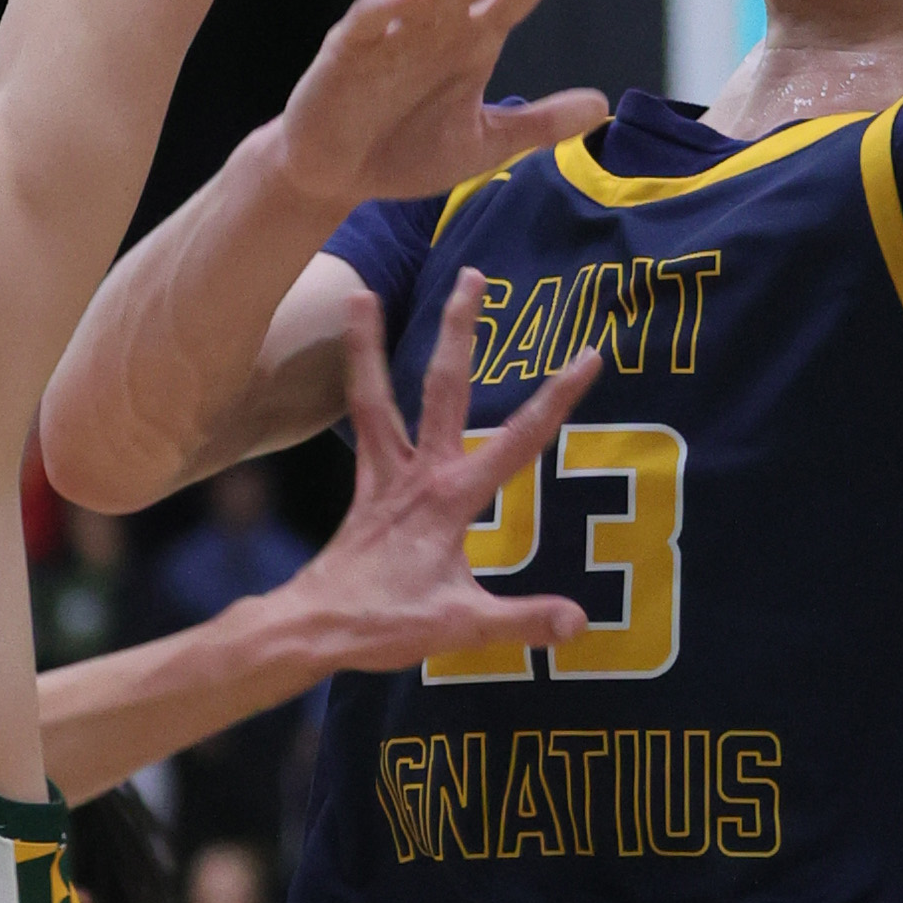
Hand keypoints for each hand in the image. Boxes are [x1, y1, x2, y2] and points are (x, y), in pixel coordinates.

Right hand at [273, 0, 605, 217]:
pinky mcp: (348, 52)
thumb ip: (539, 124)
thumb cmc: (407, 152)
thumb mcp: (484, 143)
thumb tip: (603, 104)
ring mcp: (392, 35)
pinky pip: (371, 20)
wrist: (338, 179)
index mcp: (471, 42)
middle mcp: (435, 28)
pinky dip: (393, 7)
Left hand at [284, 270, 592, 672]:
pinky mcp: (364, 488)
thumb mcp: (461, 627)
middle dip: (461, 330)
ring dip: (368, 344)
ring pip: (376, 395)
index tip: (588, 355)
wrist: (314, 626)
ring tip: (360, 292)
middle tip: (472, 275)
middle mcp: (418, 474)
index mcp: (451, 499)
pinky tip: (357, 368)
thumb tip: (578, 622)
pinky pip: (360, 426)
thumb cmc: (385, 625)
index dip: (557, 398)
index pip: (519, 439)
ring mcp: (385, 476)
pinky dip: (357, 390)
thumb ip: (522, 619)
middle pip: (444, 387)